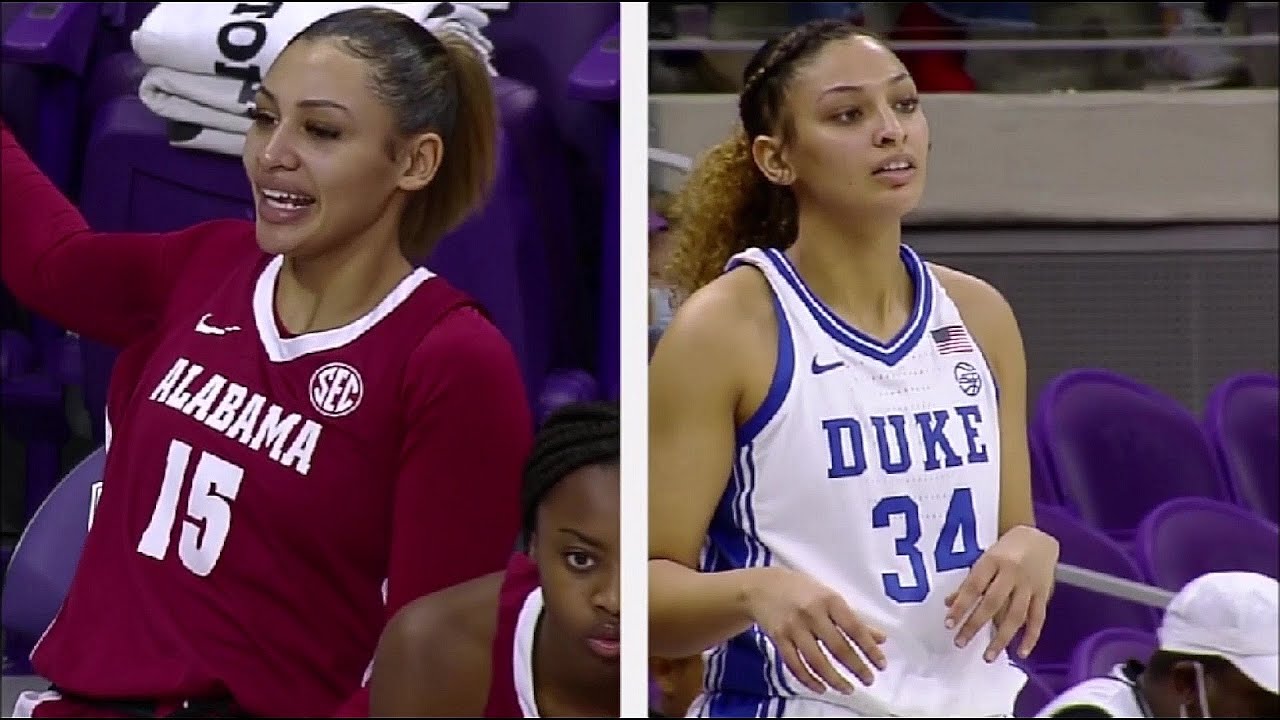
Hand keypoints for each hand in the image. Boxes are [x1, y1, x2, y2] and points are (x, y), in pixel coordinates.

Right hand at [745, 566, 887, 694]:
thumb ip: (854, 619)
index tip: (880, 664)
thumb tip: (880, 639)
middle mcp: (811, 613)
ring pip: (816, 660)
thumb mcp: (829, 598)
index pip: (854, 628)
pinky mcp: (779, 638)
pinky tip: (821, 687)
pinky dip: (809, 679)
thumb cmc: (802, 591)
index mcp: (829, 600)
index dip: (869, 648)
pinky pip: (795, 665)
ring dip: (834, 678)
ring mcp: (793, 627)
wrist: (762, 587)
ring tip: (847, 688)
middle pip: (837, 646)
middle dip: (856, 667)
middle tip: (868, 680)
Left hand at [944, 525, 1058, 661]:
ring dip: (1002, 638)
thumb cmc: (1006, 550)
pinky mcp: (1044, 594)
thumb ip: (969, 582)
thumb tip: (949, 603)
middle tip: (960, 642)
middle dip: (975, 624)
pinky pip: (1038, 618)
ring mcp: (1029, 585)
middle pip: (993, 603)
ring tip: (988, 656)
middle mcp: (1012, 573)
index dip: (960, 606)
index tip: (949, 624)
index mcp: (993, 561)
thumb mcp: (985, 559)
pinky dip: (1031, 637)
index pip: (973, 586)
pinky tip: (1021, 653)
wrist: (1039, 538)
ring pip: (1015, 615)